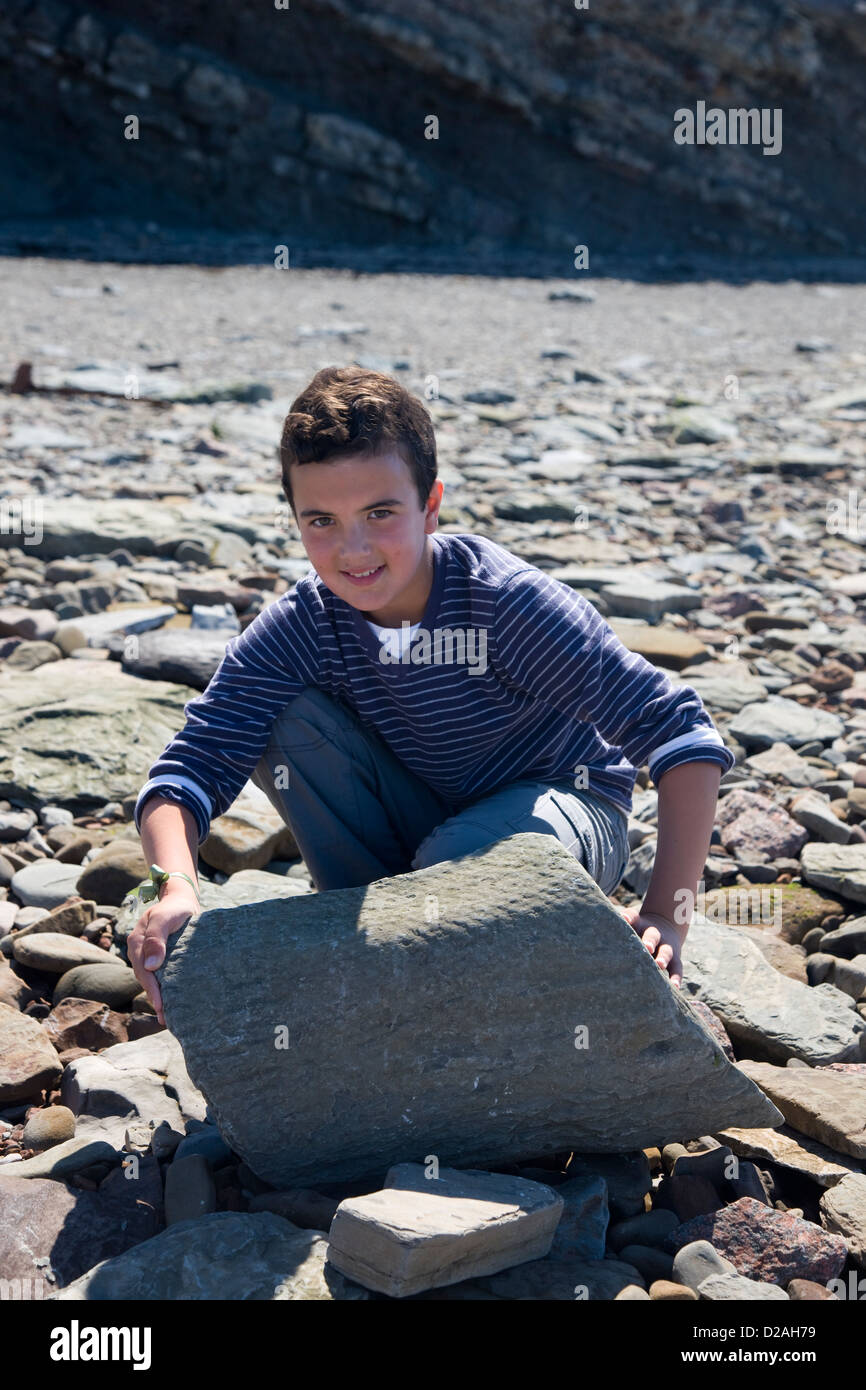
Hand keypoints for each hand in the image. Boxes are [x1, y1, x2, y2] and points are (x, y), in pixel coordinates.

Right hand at [126, 887, 198, 1024]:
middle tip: (166, 1019)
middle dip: (155, 998)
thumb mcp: (165, 918)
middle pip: (145, 978)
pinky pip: (157, 973)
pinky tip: (170, 999)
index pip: (143, 971)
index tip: (162, 1005)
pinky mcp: (158, 955)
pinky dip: (162, 987)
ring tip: (168, 1016)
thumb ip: (156, 938)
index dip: (152, 990)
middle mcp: (139, 949)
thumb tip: (151, 965)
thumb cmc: (174, 908)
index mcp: (137, 941)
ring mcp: (147, 953)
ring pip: (150, 978)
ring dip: (158, 996)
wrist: (180, 899)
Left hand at [611, 903, 686, 988]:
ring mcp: (666, 945)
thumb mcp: (629, 925)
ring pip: (666, 951)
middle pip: (652, 935)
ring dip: (663, 957)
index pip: (634, 917)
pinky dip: (676, 977)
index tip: (624, 919)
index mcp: (640, 924)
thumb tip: (588, 938)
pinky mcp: (675, 958)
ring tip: (659, 965)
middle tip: (646, 947)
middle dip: (649, 941)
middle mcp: (654, 933)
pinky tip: (674, 987)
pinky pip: (677, 967)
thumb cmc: (636, 930)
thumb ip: (614, 929)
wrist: (665, 923)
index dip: (629, 917)